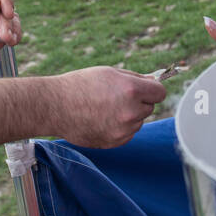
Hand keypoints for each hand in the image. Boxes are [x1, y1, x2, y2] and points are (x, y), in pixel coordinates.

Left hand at [0, 0, 21, 70]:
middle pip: (5, 9)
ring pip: (12, 21)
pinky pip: (11, 34)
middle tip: (5, 36)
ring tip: (10, 41)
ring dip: (14, 29)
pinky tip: (12, 42)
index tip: (8, 14)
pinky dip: (15, 37)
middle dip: (8, 22)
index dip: (4, 2)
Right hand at [53, 67, 167, 146]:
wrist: (55, 106)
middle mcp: (131, 111)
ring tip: (104, 108)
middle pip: (149, 107)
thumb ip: (135, 78)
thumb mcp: (109, 73)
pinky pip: (128, 134)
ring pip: (138, 122)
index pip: (160, 92)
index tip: (145, 89)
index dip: (152, 89)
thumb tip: (153, 82)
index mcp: (131, 90)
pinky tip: (102, 119)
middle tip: (116, 97)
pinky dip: (120, 128)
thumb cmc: (80, 85)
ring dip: (129, 116)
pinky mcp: (115, 142)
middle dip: (138, 102)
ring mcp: (123, 129)